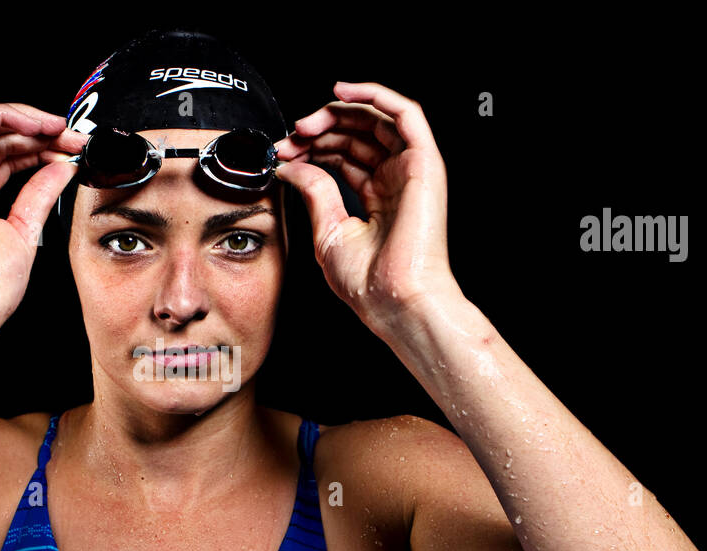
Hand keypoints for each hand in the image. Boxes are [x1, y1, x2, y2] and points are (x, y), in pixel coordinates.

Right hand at [0, 103, 87, 362]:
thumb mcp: (24, 236)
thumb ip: (39, 196)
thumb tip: (61, 168)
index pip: (4, 156)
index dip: (40, 147)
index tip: (74, 152)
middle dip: (41, 133)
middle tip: (77, 140)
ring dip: (27, 121)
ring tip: (62, 130)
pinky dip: (5, 115)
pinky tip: (39, 126)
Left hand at [275, 82, 458, 337]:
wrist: (395, 301)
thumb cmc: (370, 284)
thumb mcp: (327, 230)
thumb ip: (314, 191)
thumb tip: (291, 164)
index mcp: (378, 197)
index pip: (345, 155)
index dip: (311, 147)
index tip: (282, 152)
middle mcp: (395, 179)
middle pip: (358, 134)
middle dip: (319, 129)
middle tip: (290, 137)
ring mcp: (411, 169)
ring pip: (376, 119)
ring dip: (338, 112)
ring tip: (306, 124)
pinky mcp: (424, 162)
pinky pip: (405, 113)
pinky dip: (374, 95)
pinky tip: (341, 93)